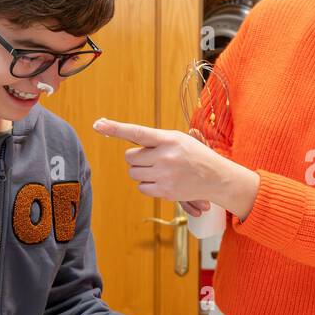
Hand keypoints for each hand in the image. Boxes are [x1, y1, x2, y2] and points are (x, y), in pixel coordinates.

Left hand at [94, 118, 259, 218]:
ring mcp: (165, 174)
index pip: (138, 132)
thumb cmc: (194, 156)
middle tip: (153, 160)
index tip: (98, 124)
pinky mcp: (165, 191)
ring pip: (134, 173)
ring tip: (159, 171)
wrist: (216, 177)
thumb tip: (128, 141)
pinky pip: (141, 187)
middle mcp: (165, 156)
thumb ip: (155, 140)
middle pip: (130, 157)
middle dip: (137, 159)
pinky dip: (147, 185)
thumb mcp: (178, 140)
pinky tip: (162, 181)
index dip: (116, 128)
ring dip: (141, 172)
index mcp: (168, 139)